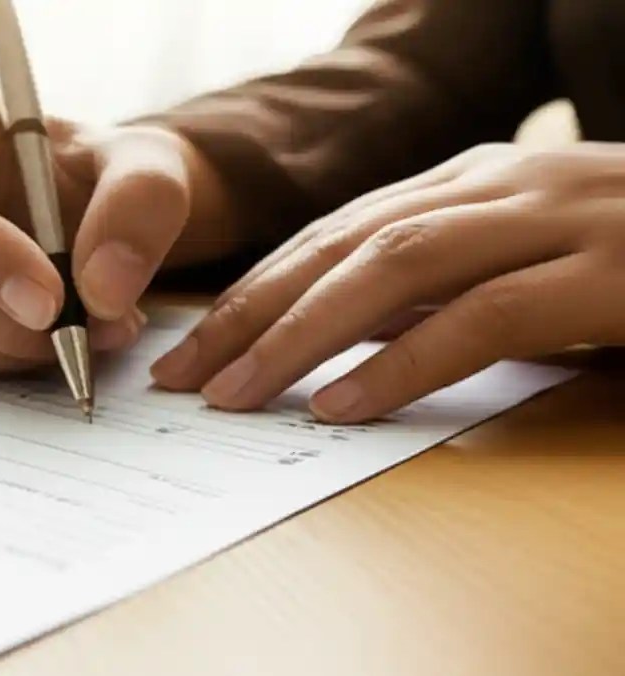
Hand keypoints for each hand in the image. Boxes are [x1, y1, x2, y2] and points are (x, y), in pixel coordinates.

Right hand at [0, 103, 234, 372]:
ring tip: (103, 323)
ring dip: (23, 345)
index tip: (47, 295)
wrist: (108, 215)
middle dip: (1, 316)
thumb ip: (140, 201)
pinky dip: (21, 362)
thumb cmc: (109, 170)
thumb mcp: (150, 160)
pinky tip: (68, 334)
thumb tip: (103, 292)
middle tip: (89, 326)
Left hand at [151, 142, 624, 421]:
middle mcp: (501, 184)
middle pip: (341, 245)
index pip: (334, 231)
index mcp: (475, 179)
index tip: (192, 345)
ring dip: (299, 336)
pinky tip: (339, 405)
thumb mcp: (529, 255)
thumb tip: (341, 338)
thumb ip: (443, 283)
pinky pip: (482, 319)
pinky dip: (401, 362)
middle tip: (183, 378)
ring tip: (234, 398)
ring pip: (391, 269)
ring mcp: (555, 221)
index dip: (253, 288)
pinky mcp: (606, 275)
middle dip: (249, 312)